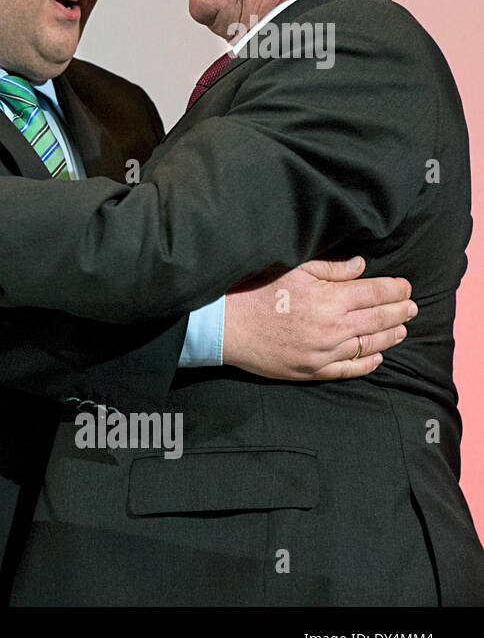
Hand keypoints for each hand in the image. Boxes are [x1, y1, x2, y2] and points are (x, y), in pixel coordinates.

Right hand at [223, 256, 415, 379]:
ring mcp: (324, 352)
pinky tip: (377, 356)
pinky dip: (368, 362)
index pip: (377, 293)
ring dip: (390, 336)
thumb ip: (330, 268)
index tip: (406, 287)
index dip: (396, 289)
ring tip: (401, 329)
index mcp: (330, 299)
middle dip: (400, 311)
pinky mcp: (312, 370)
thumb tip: (361, 266)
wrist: (225, 326)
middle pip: (379, 319)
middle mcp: (333, 328)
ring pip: (370, 345)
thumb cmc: (254, 292)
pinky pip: (350, 369)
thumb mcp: (292, 269)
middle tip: (412, 307)